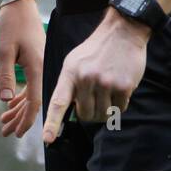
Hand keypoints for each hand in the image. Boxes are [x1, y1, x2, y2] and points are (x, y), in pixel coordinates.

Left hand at [0, 0, 44, 137]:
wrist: (19, 4)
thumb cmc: (11, 24)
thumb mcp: (3, 50)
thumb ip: (5, 76)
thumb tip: (6, 99)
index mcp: (37, 67)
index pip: (34, 100)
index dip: (26, 119)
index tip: (17, 133)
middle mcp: (42, 68)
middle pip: (33, 100)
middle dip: (19, 118)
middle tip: (6, 132)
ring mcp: (39, 64)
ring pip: (31, 93)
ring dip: (18, 108)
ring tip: (5, 122)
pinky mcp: (35, 60)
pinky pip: (30, 84)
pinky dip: (21, 95)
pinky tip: (12, 103)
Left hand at [42, 9, 148, 143]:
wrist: (122, 31)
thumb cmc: (96, 49)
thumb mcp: (74, 61)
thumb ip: (69, 84)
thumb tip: (66, 111)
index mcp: (70, 72)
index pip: (58, 102)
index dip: (52, 123)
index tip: (47, 139)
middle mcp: (86, 78)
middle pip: (85, 115)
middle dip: (89, 112)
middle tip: (95, 97)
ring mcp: (105, 83)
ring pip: (102, 115)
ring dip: (105, 109)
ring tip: (107, 90)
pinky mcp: (123, 86)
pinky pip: (120, 110)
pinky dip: (119, 104)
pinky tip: (119, 87)